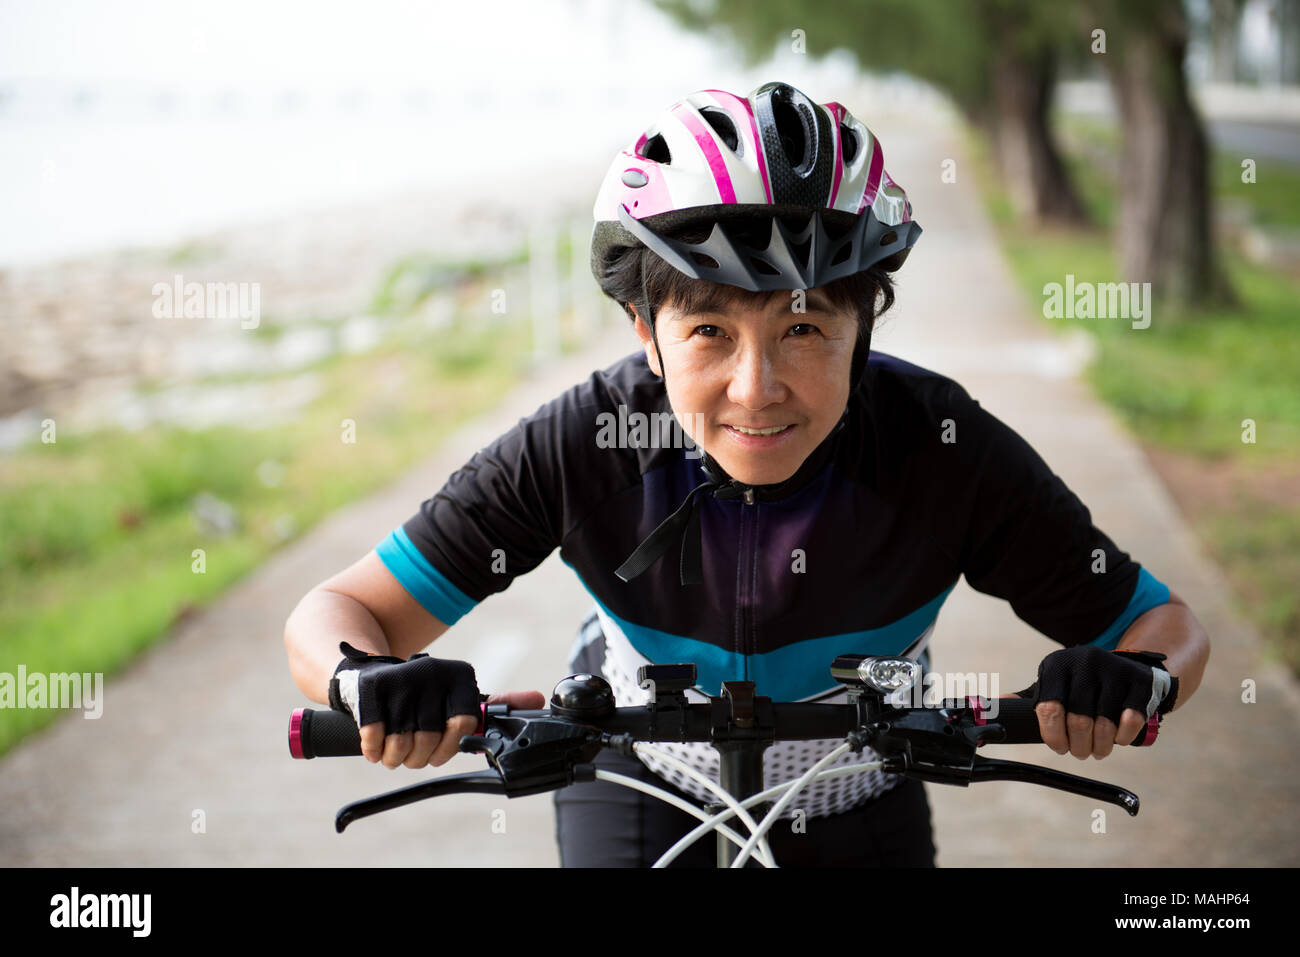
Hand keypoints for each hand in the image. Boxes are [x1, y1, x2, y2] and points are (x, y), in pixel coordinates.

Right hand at [361, 689, 545, 768]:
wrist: (370, 673)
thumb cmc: (424, 695)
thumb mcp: (460, 695)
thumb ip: (497, 703)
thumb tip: (538, 699)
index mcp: (460, 676)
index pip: (464, 725)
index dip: (448, 748)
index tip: (438, 752)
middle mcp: (433, 672)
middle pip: (430, 738)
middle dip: (418, 757)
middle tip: (412, 754)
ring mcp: (402, 679)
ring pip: (402, 742)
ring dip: (395, 758)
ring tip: (394, 752)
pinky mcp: (373, 689)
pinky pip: (375, 736)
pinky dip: (373, 750)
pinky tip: (375, 747)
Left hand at [1012, 646, 1177, 759]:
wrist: (1130, 667)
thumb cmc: (1082, 684)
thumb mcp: (1053, 685)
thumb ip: (1025, 700)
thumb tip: (989, 711)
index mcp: (1056, 665)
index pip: (1048, 708)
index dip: (1053, 735)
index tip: (1058, 747)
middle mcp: (1084, 662)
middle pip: (1078, 721)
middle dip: (1078, 746)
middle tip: (1080, 752)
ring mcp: (1114, 670)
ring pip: (1104, 724)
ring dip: (1100, 747)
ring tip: (1097, 750)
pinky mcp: (1140, 682)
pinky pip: (1131, 720)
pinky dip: (1123, 738)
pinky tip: (1119, 739)